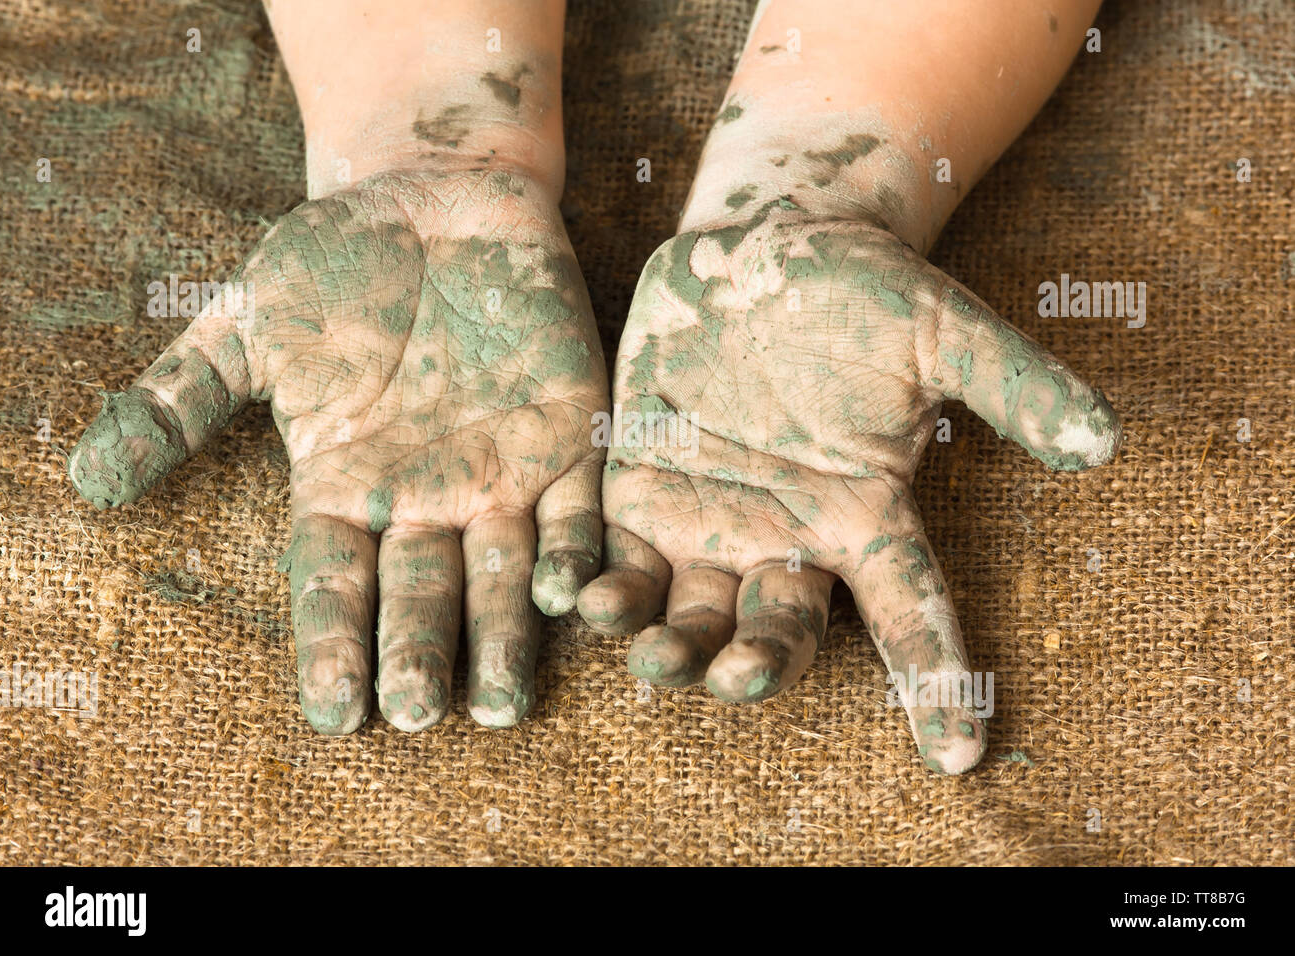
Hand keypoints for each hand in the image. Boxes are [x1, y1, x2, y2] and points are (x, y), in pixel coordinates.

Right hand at [68, 167, 607, 732]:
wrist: (440, 193)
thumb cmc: (338, 260)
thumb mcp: (250, 324)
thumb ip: (184, 398)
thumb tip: (88, 477)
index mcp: (346, 484)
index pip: (334, 581)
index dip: (332, 644)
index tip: (331, 712)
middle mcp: (425, 497)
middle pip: (421, 593)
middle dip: (420, 653)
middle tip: (418, 713)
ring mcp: (501, 472)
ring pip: (503, 574)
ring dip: (505, 638)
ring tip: (503, 705)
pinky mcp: (568, 436)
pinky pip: (575, 507)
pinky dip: (570, 550)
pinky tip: (562, 591)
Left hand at [577, 206, 1119, 773]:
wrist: (762, 250)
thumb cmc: (862, 290)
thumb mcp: (942, 330)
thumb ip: (1011, 384)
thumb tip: (1104, 440)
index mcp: (862, 513)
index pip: (910, 610)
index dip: (935, 679)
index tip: (958, 752)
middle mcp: (783, 536)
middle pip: (778, 631)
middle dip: (762, 663)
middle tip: (742, 674)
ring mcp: (705, 521)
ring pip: (685, 613)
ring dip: (666, 644)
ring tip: (648, 651)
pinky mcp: (635, 488)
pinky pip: (607, 555)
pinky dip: (589, 581)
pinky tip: (569, 592)